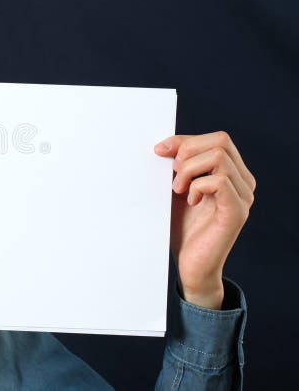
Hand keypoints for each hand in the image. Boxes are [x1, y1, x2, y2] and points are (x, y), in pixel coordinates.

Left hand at [154, 131, 254, 308]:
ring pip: (219, 157)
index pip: (217, 139)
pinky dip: (197, 185)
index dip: (186, 140)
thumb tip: (163, 145)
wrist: (190, 265)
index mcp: (233, 174)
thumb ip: (177, 166)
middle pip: (221, 141)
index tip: (159, 152)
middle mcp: (244, 183)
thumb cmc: (182, 227)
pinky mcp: (236, 213)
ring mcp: (243, 197)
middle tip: (172, 174)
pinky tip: (189, 201)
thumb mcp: (176, 189)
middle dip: (188, 151)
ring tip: (177, 189)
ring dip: (189, 169)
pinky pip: (219, 182)